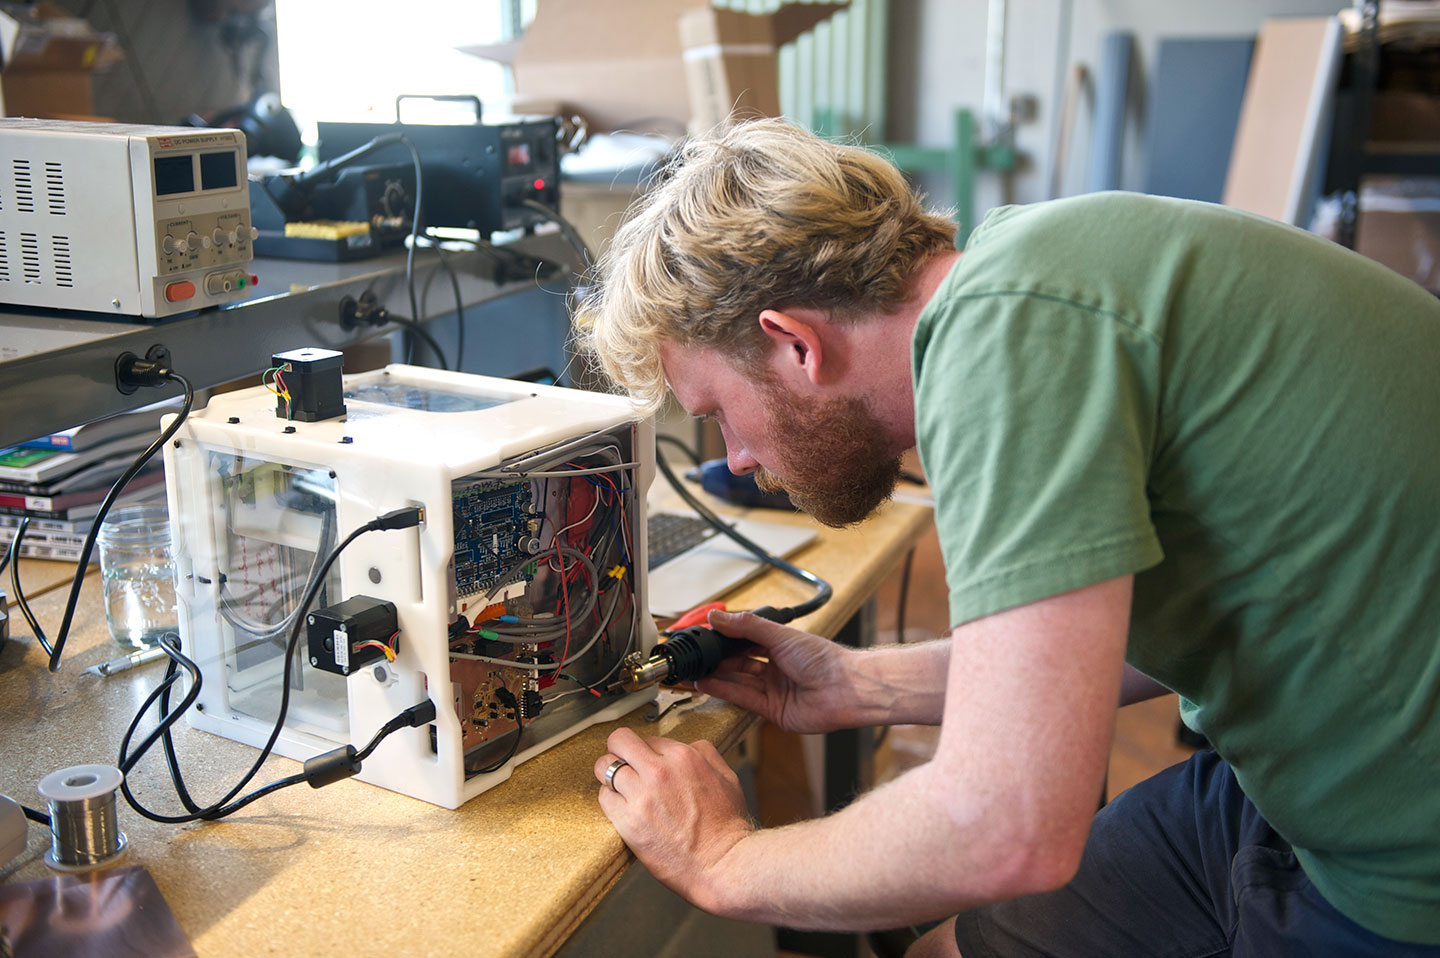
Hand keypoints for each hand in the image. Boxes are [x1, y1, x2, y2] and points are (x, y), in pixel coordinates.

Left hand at [594, 727, 752, 909]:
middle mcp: (659, 771)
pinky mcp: (627, 820)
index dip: (648, 752)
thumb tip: (689, 747)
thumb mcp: (727, 778)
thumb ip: (706, 755)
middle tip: (623, 764)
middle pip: (619, 740)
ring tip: (619, 786)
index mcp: (684, 757)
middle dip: (620, 750)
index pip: (649, 739)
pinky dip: (609, 799)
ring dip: (609, 774)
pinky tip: (621, 807)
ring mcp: (641, 795)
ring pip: (604, 766)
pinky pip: (603, 797)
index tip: (647, 764)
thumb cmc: (728, 827)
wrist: (722, 864)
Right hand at [692, 609, 855, 732]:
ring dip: (715, 677)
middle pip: (739, 663)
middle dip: (717, 661)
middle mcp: (776, 667)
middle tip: (695, 657)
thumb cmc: (823, 659)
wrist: (844, 689)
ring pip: (738, 681)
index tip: (705, 636)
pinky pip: (743, 699)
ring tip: (693, 672)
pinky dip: (724, 691)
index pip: (745, 640)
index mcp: (780, 646)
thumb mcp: (780, 635)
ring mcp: (774, 689)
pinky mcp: (772, 710)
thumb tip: (718, 616)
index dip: (724, 639)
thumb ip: (747, 626)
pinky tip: (707, 684)